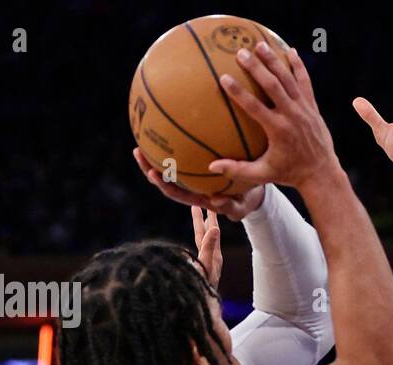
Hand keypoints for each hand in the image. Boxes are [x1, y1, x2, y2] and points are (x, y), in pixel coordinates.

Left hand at [132, 147, 265, 220]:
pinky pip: (183, 158)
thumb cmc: (248, 199)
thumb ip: (231, 206)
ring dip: (154, 158)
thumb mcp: (242, 206)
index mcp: (199, 198)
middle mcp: (192, 188)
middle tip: (138, 152)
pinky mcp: (199, 168)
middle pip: (166, 181)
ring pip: (170, 169)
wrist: (254, 192)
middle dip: (149, 168)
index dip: (163, 184)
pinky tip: (166, 130)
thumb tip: (216, 201)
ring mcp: (194, 179)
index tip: (152, 173)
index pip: (176, 193)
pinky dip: (172, 148)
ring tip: (142, 142)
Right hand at [191, 206, 221, 286]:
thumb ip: (209, 247)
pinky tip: (196, 237)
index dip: (208, 216)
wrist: (206, 308)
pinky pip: (199, 249)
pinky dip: (197, 240)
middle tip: (200, 202)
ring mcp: (206, 263)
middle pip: (206, 233)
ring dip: (200, 227)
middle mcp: (211, 257)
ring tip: (197, 214)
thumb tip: (215, 229)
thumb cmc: (204, 288)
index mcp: (213, 254)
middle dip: (203, 217)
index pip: (210, 231)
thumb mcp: (207, 265)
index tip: (206, 202)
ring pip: (202, 240)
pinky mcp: (201, 268)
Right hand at [209, 43, 338, 190]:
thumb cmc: (289, 174)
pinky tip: (290, 51)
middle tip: (241, 52)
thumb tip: (212, 167)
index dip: (238, 92)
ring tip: (260, 44)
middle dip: (256, 67)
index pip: (254, 107)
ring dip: (274, 61)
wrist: (321, 173)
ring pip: (288, 80)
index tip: (223, 78)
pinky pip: (305, 82)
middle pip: (272, 86)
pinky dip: (298, 67)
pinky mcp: (312, 107)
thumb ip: (237, 170)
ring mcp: (304, 109)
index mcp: (278, 130)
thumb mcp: (263, 175)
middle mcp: (292, 116)